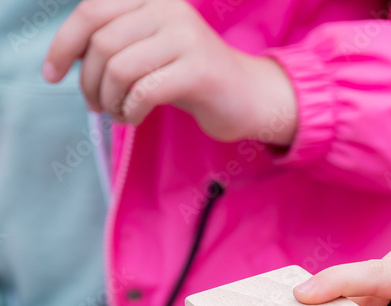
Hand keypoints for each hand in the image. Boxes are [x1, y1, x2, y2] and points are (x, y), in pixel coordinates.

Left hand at [42, 0, 296, 143]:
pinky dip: (131, 111)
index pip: (91, 11)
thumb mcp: (150, 48)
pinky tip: (135, 118)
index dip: (64, 44)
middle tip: (95, 106)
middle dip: (87, 82)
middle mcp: (168, 9)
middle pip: (101, 44)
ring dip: (109, 101)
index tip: (52, 75)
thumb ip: (115, 41)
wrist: (248, 96)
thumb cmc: (191, 77)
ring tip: (117, 114)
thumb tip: (67, 56)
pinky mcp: (198, 70)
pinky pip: (144, 92)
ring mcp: (185, 37)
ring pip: (119, 69)